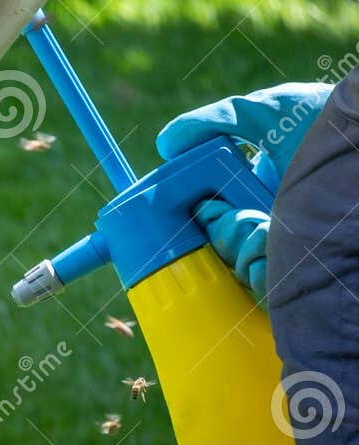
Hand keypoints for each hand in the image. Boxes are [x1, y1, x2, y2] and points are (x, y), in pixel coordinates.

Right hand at [156, 84, 329, 298]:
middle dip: (221, 229)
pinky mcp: (298, 268)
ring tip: (264, 224)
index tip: (198, 206)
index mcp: (256, 188)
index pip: (213, 212)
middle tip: (227, 211)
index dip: (200, 215)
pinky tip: (273, 243)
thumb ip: (213, 121)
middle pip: (221, 242)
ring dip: (241, 245)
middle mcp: (270, 218)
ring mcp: (287, 245)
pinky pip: (258, 283)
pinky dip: (258, 269)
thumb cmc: (328, 121)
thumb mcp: (266, 112)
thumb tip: (165, 144)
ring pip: (237, 264)